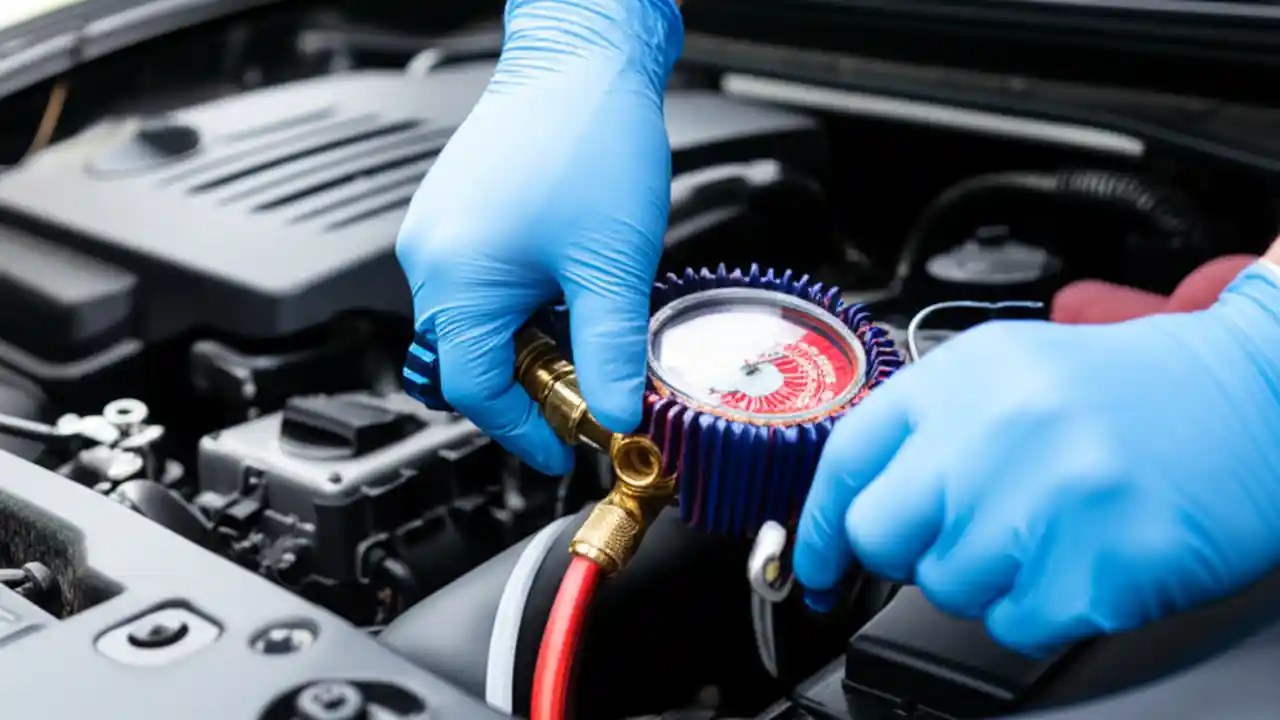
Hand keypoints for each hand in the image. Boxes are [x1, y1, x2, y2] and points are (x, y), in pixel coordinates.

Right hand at [396, 0, 682, 474]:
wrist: (581, 56)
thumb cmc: (588, 138)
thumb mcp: (611, 266)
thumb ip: (610, 353)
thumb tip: (615, 414)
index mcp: (456, 279)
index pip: (477, 391)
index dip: (522, 431)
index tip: (560, 449)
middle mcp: (431, 258)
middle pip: (469, 362)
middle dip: (526, 390)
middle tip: (583, 398)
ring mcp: (437, 233)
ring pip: (474, 324)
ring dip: (527, 346)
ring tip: (584, 337)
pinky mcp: (455, 214)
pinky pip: (476, 285)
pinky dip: (519, 308)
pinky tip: (564, 294)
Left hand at [794, 263, 1279, 655]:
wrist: (1252, 395)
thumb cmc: (1131, 394)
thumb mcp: (1011, 374)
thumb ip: (931, 429)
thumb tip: (860, 507)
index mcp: (961, 376)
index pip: (847, 459)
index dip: (817, 524)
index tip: (814, 564)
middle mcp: (993, 431)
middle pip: (880, 534)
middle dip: (907, 550)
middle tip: (964, 532)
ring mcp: (1045, 500)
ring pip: (947, 586)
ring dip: (988, 576)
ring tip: (1050, 526)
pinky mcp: (1097, 565)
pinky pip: (1016, 624)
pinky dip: (1043, 606)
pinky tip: (1084, 554)